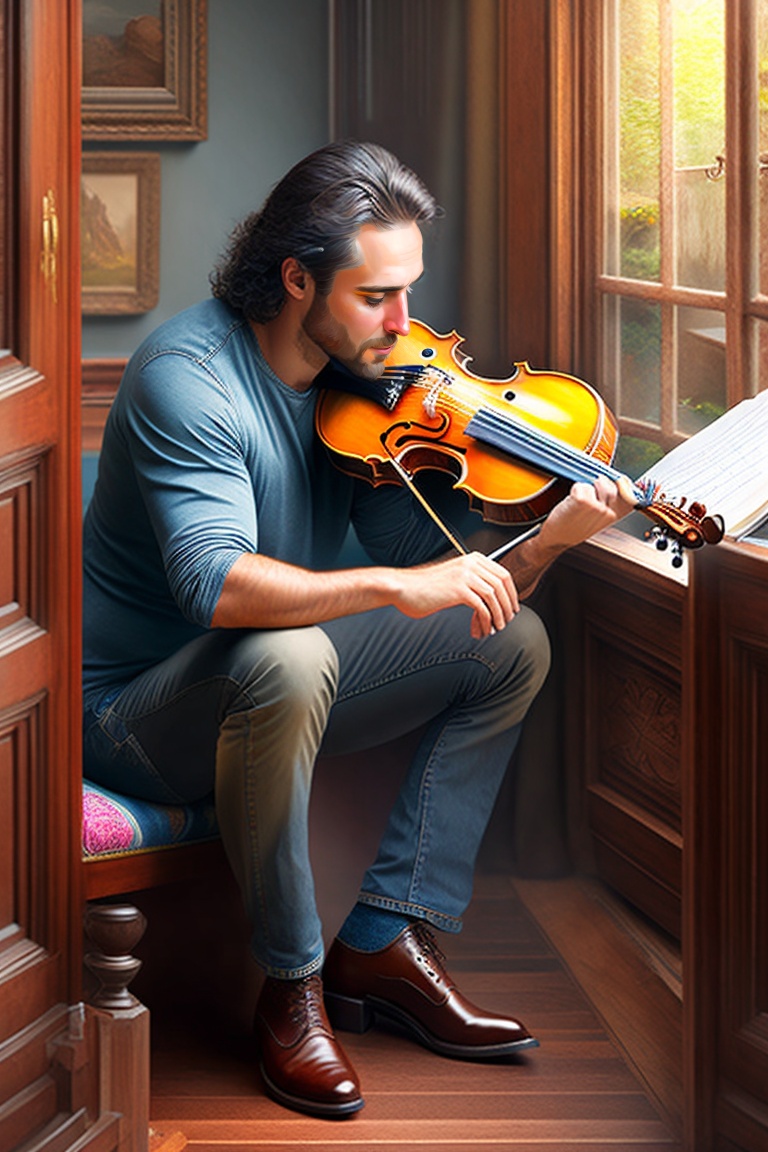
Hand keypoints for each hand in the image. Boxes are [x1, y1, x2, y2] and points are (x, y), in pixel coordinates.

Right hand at [392, 550, 519, 638]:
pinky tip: (480, 630)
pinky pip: (482, 609)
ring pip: (495, 598)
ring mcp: (465, 576)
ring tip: (494, 629)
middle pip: (503, 585)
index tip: (512, 608)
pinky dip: (485, 622)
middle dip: (508, 607)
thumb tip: (492, 599)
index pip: (503, 574)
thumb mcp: (453, 579)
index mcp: (472, 559)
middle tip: (506, 621)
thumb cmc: (423, 587)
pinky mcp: (458, 590)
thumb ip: (471, 583)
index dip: (512, 593)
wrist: (402, 588)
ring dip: (498, 617)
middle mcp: (471, 564)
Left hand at [538, 475, 634, 550]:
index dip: (621, 483)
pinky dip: (572, 491)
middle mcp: (607, 511)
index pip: (627, 490)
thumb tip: (613, 482)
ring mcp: (596, 506)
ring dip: (583, 490)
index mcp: (614, 515)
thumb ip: (607, 502)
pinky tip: (570, 504)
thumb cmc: (573, 529)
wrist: (556, 540)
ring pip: (592, 483)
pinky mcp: (582, 501)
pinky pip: (580, 485)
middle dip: (597, 485)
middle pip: (608, 483)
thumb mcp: (597, 518)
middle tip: (586, 499)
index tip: (617, 483)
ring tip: (577, 504)